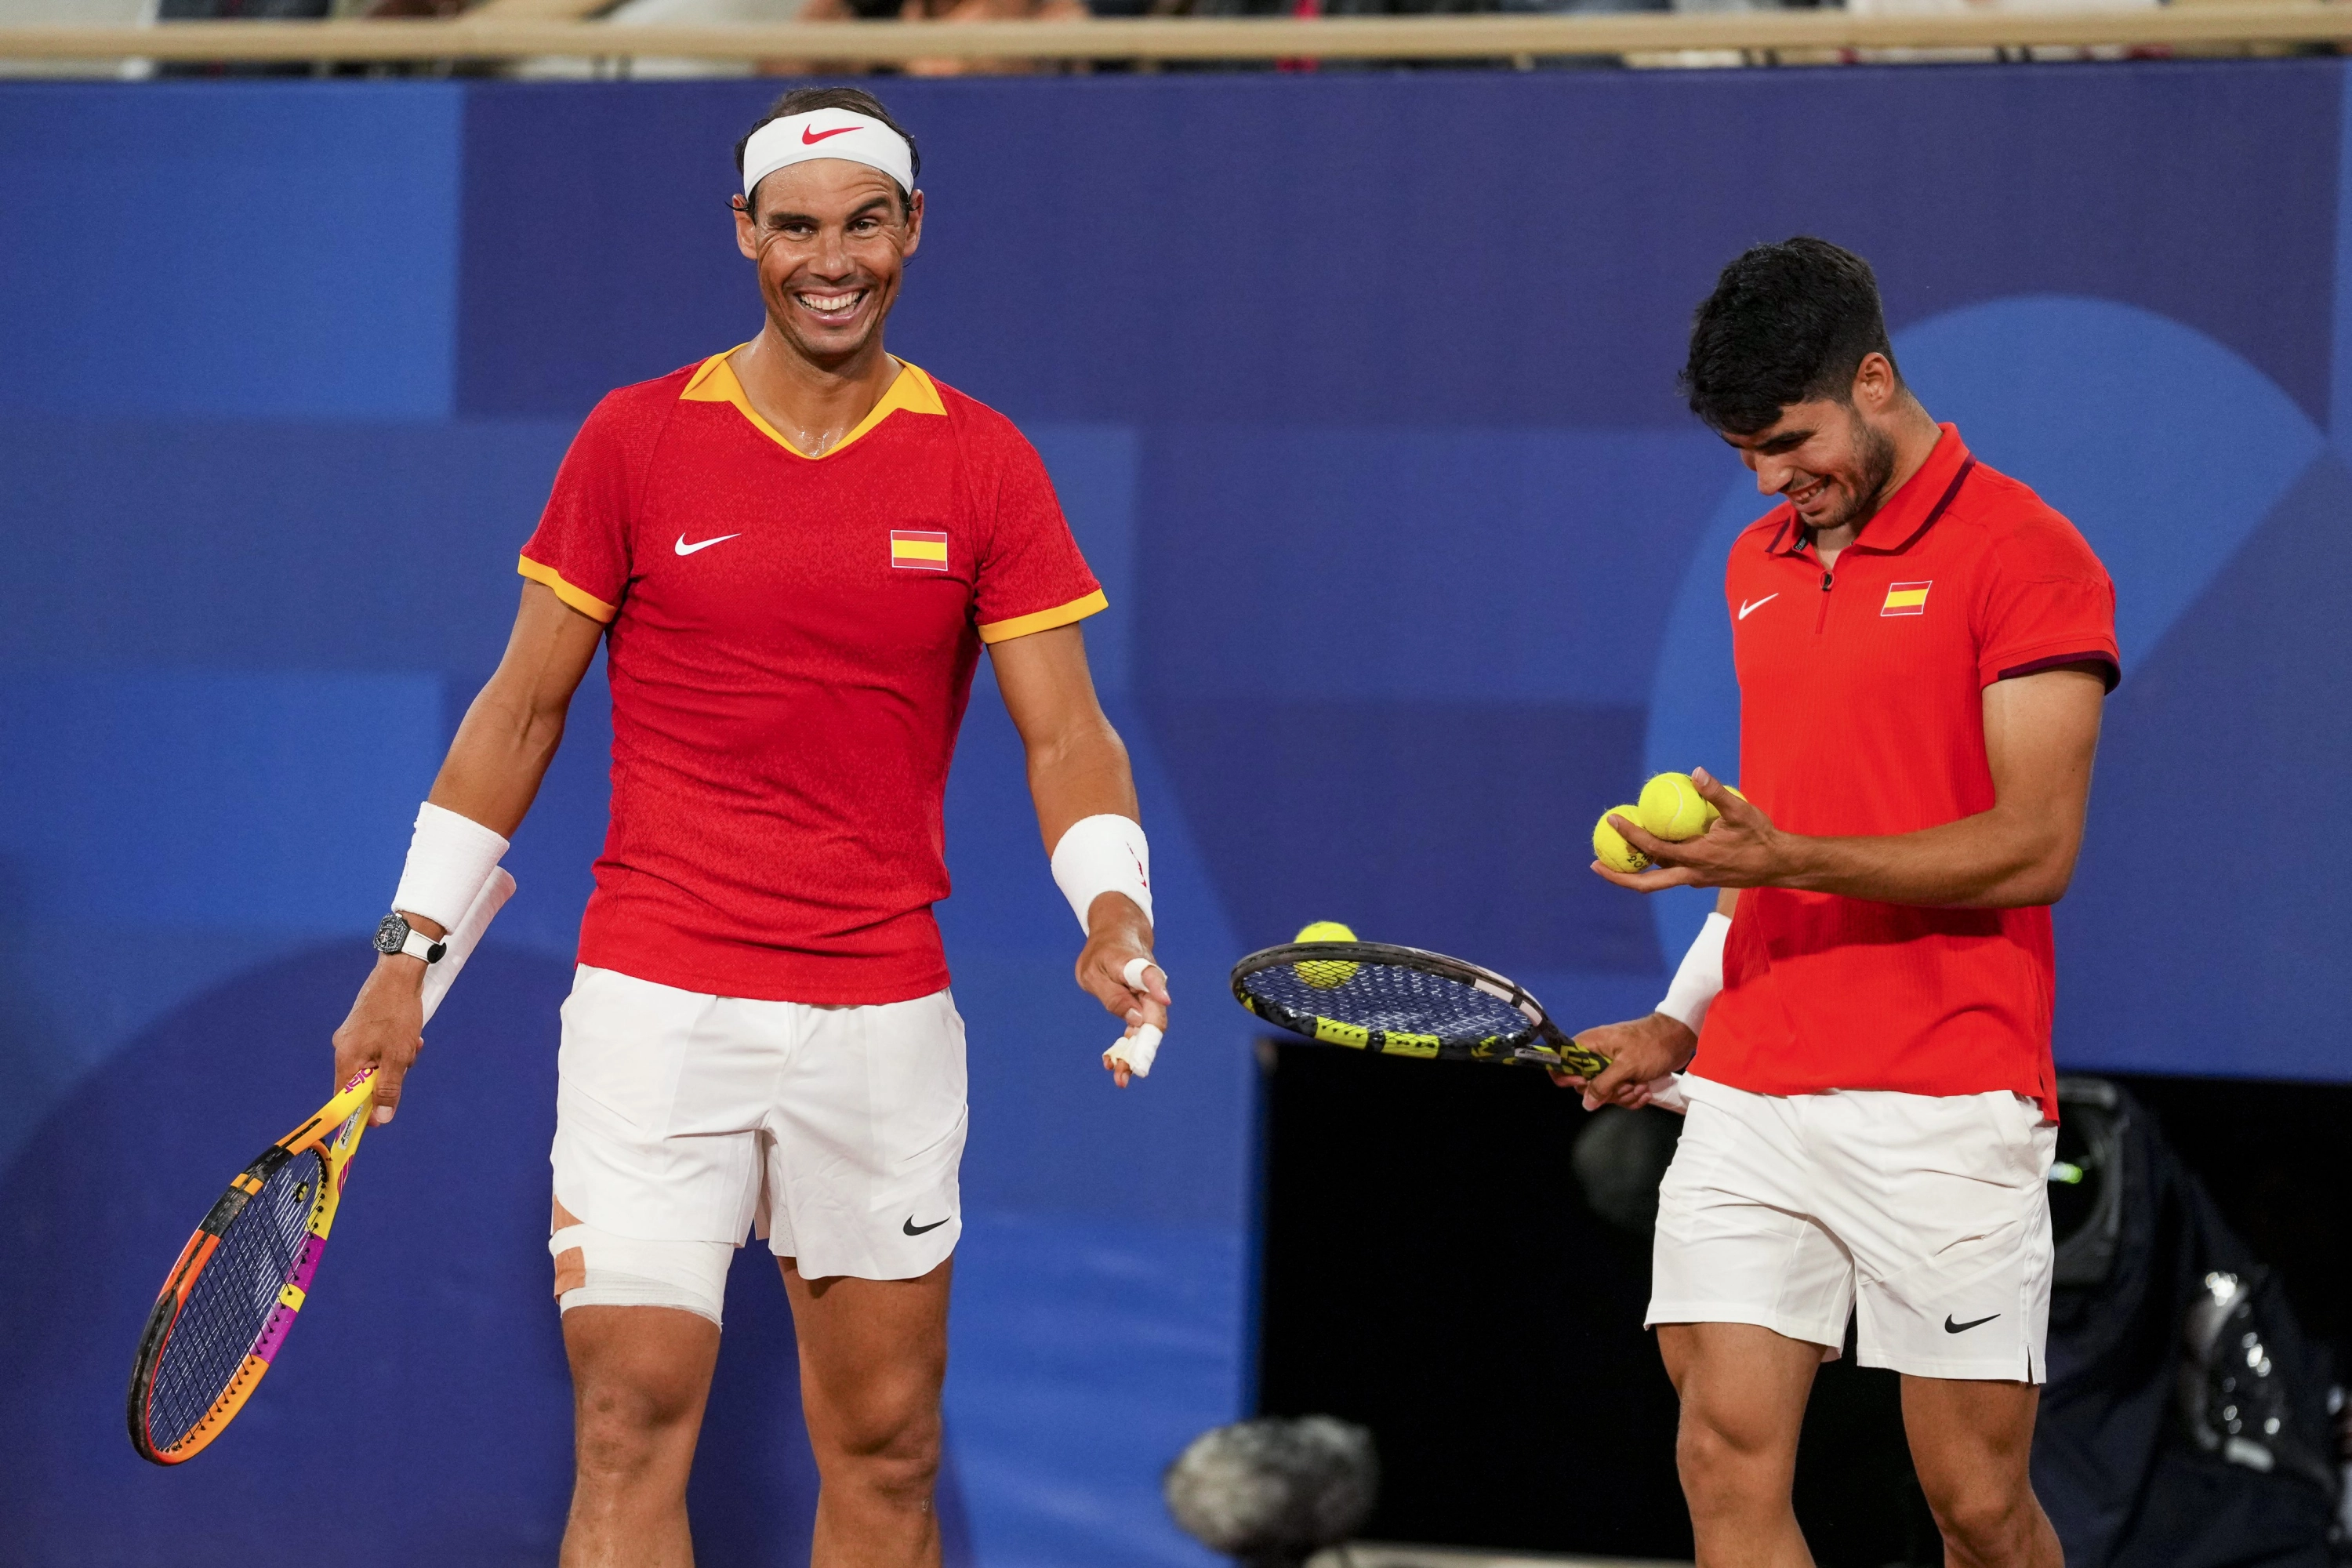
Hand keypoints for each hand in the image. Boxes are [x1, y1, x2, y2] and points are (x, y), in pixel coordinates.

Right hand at [330, 957, 428, 1124]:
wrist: (398, 973)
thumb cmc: (398, 1014)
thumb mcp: (398, 1057)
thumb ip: (389, 1089)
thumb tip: (381, 1120)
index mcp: (347, 1059)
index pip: (344, 1098)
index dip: (361, 1112)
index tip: (379, 1120)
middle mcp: (343, 1049)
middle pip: (363, 1081)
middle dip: (389, 1077)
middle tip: (407, 1063)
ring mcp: (351, 1037)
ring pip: (375, 1063)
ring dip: (397, 1060)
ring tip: (412, 1043)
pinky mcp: (362, 1027)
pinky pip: (378, 1048)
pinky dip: (395, 1047)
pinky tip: (411, 1036)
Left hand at [1076, 891, 1168, 1087]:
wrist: (1118, 937)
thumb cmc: (1102, 953)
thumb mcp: (1093, 972)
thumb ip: (1113, 995)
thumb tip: (1135, 1019)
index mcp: (1135, 966)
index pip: (1150, 975)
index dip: (1157, 987)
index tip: (1164, 999)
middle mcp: (1149, 985)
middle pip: (1153, 1016)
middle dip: (1144, 1046)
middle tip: (1133, 1071)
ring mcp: (1148, 997)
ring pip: (1146, 1029)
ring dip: (1135, 1054)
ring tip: (1120, 1078)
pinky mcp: (1142, 1007)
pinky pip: (1138, 1029)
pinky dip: (1127, 1047)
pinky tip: (1113, 1063)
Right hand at [1549, 1012, 1696, 1110]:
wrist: (1677, 1039)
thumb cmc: (1651, 1045)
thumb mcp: (1626, 1066)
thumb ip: (1603, 1085)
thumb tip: (1586, 1103)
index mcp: (1589, 1045)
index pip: (1561, 1062)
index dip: (1568, 1078)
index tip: (1586, 1084)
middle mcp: (1595, 1056)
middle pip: (1585, 1086)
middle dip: (1608, 1092)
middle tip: (1625, 1085)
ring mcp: (1610, 1067)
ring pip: (1604, 1093)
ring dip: (1624, 1095)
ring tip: (1640, 1085)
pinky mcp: (1624, 1076)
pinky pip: (1619, 1095)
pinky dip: (1632, 1096)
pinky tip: (1645, 1089)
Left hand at [1593, 767, 1795, 892]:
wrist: (1780, 864)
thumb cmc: (1761, 837)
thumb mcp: (1741, 812)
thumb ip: (1716, 793)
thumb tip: (1696, 772)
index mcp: (1696, 858)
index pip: (1653, 848)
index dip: (1630, 834)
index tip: (1613, 819)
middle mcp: (1691, 874)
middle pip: (1646, 884)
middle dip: (1618, 877)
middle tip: (1595, 864)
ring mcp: (1696, 880)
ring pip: (1658, 880)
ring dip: (1635, 871)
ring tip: (1616, 855)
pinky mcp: (1702, 879)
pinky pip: (1672, 874)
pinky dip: (1656, 865)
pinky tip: (1652, 847)